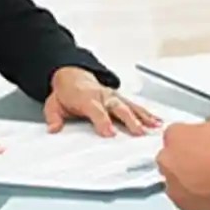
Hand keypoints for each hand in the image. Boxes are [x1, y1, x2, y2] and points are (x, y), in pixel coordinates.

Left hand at [44, 66, 161, 136]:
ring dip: (142, 117)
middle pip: (118, 108)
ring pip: (130, 106)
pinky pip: (135, 106)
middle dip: (129, 120)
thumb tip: (54, 128)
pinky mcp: (121, 98)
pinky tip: (155, 121)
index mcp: (86, 98)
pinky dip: (147, 114)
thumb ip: (54, 117)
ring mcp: (114, 96)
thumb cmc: (67, 93)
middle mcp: (103, 96)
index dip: (103, 122)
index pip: (96, 111)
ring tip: (152, 127)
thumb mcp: (54, 105)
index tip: (110, 133)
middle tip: (137, 132)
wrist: (72, 76)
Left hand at [156, 115, 209, 209]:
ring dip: (187, 177)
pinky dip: (194, 194)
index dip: (192, 137)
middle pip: (171, 156)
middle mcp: (166, 159)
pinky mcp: (181, 204)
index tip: (205, 141)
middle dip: (184, 157)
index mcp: (175, 134)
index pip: (177, 132)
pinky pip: (184, 196)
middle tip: (206, 159)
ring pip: (175, 178)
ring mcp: (171, 184)